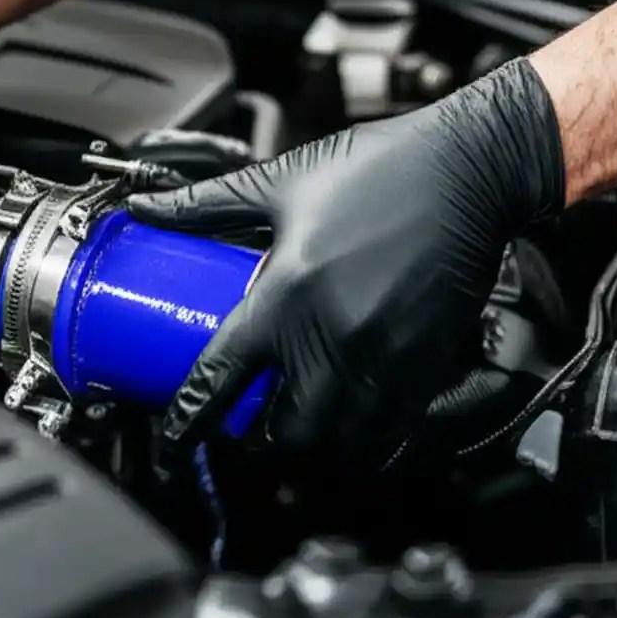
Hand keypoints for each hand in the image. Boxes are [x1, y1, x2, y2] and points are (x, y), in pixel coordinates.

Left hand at [128, 59, 565, 472]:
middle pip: (282, 436)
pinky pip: (389, 437)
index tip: (170, 448)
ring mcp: (383, 361)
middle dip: (257, 441)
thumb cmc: (379, 168)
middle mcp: (332, 340)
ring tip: (297, 422)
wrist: (471, 169)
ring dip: (311, 446)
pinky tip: (349, 423)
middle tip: (247, 422)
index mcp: (284, 297)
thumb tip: (145, 208)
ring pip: (337, 447)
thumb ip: (205, 205)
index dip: (185, 426)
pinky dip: (362, 443)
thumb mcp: (278, 183)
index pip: (216, 383)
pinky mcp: (425, 367)